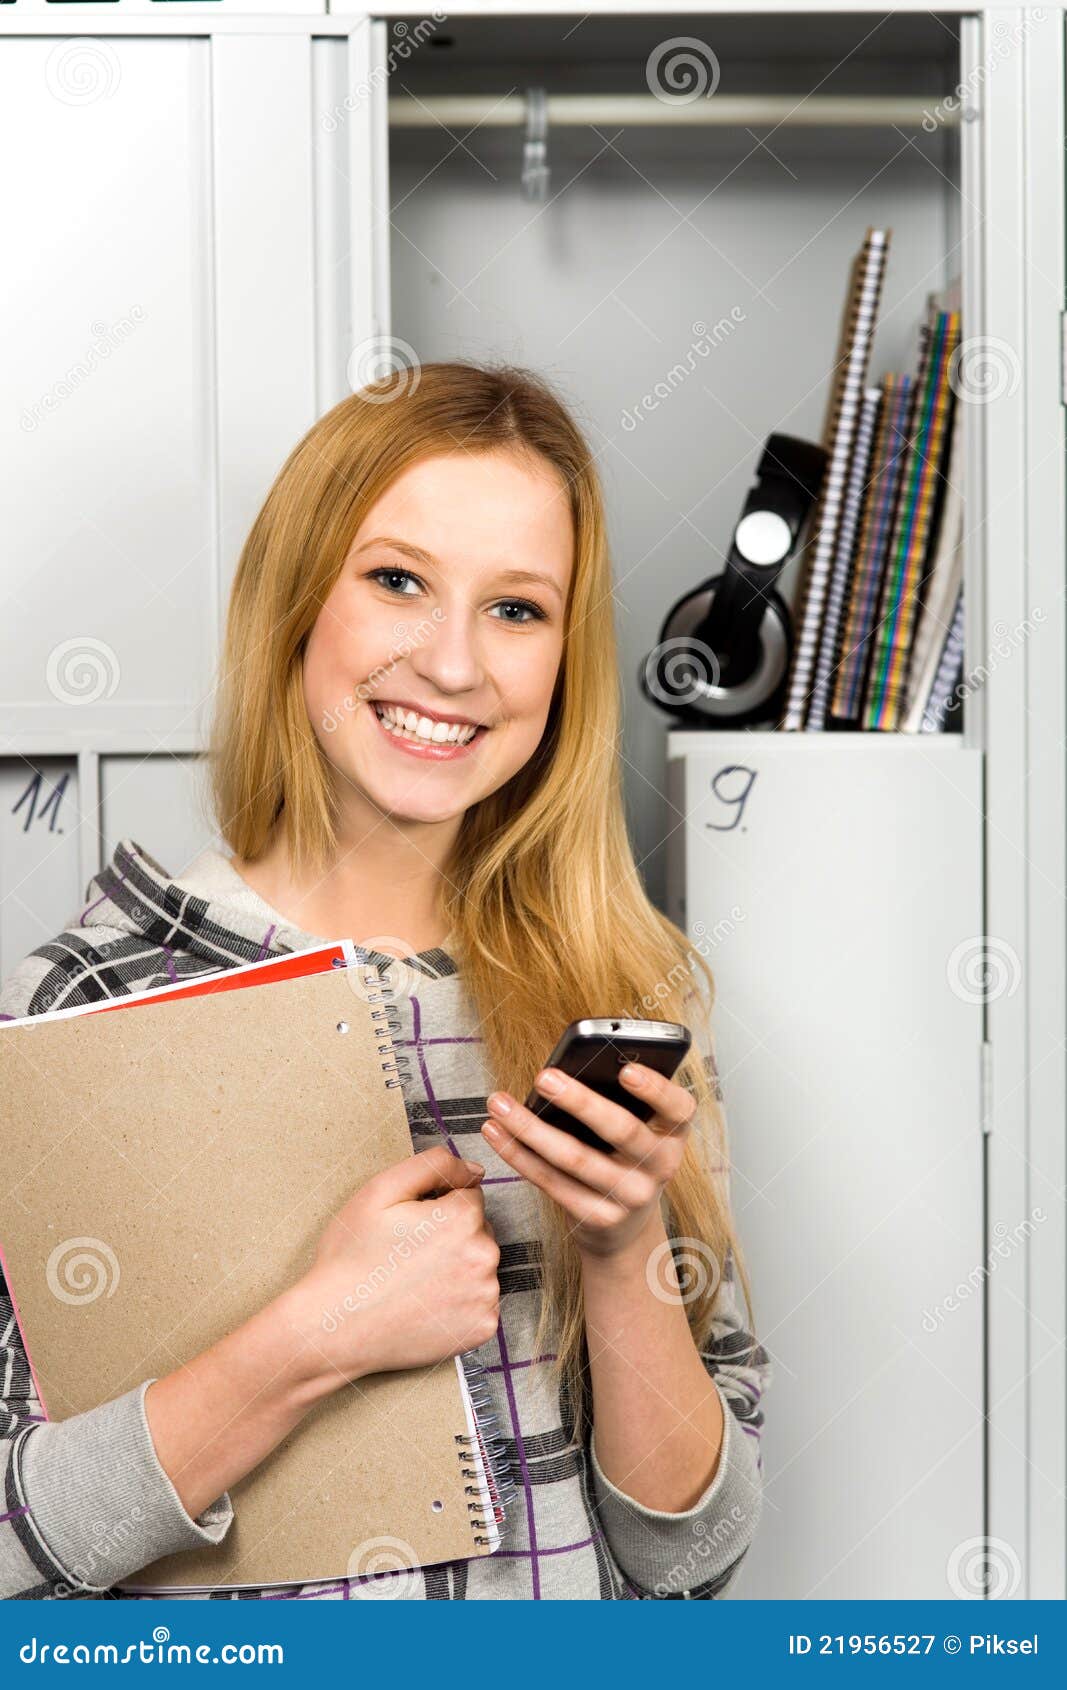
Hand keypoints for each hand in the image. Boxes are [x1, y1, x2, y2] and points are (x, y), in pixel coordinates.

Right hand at [281, 1144, 500, 1388]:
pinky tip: (426, 1308)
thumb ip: (434, 1165)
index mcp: (463, 1218)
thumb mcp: (381, 1191)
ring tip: (414, 1284)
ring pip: (479, 1268)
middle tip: (408, 1257)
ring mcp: (485, 1296)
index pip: (469, 1197)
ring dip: (458, 1270)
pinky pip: (479, 1304)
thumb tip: (475, 1170)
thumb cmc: (352, 1257)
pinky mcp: (482, 1329)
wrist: (334, 1326)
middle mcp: (485, 1256)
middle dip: (451, 1237)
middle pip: (478, 1232)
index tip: (410, 1228)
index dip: (438, 1208)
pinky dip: (460, 1305)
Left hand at [480, 1064, 695, 1259]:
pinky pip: (551, 1183)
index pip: (678, 1107)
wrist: (624, 1227)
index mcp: (673, 1133)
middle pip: (622, 1129)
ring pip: (575, 1158)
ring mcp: (630, 1196)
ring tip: (499, 1103)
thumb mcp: (637, 1131)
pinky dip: (519, 1155)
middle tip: (544, 1077)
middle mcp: (659, 1166)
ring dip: (531, 1128)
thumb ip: (617, 1102)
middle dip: (579, 1101)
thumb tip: (566, 1068)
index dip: (655, 1088)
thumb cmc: (622, 1157)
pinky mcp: (597, 1217)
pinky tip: (496, 1133)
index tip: (626, 1069)